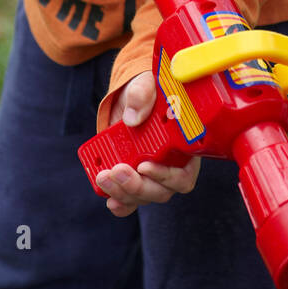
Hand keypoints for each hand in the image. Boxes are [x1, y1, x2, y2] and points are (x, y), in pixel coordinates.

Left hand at [98, 71, 200, 216]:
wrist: (132, 99)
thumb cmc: (148, 92)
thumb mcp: (147, 84)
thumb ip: (142, 94)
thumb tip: (132, 118)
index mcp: (184, 147)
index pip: (184, 174)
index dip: (166, 176)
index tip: (144, 165)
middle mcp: (172, 167)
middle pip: (161, 191)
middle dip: (137, 185)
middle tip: (118, 170)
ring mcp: (153, 177)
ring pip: (143, 197)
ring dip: (123, 191)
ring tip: (103, 176)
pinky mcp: (135, 179)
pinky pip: (130, 201)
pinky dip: (120, 203)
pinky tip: (108, 198)